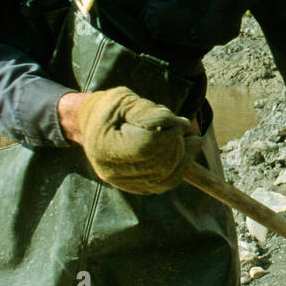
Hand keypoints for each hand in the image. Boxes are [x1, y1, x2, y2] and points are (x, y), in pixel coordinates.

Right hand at [72, 86, 202, 194]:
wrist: (94, 125)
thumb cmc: (109, 108)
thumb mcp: (124, 99)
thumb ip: (149, 111)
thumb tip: (182, 125)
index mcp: (104, 145)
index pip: (146, 144)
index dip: (168, 131)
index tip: (176, 120)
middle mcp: (112, 170)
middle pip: (158, 161)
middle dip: (177, 142)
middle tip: (183, 126)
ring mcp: (124, 182)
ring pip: (166, 176)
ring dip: (184, 155)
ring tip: (191, 138)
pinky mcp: (136, 186)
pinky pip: (166, 183)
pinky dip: (181, 167)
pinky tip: (188, 150)